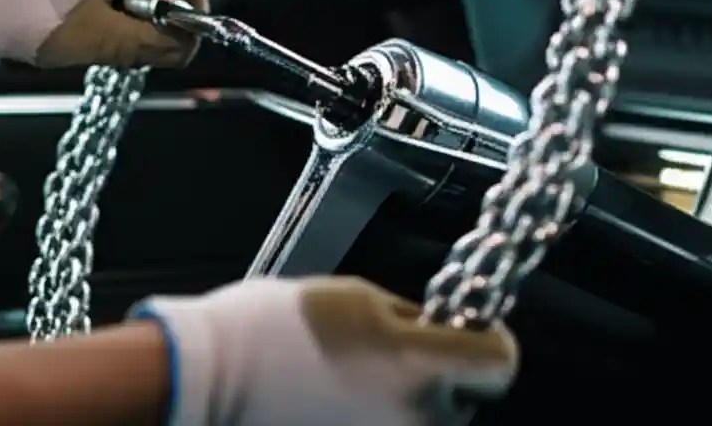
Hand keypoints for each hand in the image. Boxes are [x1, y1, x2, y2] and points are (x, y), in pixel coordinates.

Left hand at [0, 0, 208, 68]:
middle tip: (138, 46)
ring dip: (126, 8)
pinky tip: (75, 22)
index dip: (193, 10)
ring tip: (99, 38)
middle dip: (156, 12)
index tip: (186, 43)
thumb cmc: (23, 17)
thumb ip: (149, 45)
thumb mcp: (94, 41)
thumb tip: (185, 49)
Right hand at [129, 276, 518, 425]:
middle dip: (438, 374)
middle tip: (388, 352)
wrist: (211, 380)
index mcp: (419, 365)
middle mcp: (418, 419)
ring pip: (428, 424)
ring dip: (407, 404)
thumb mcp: (358, 298)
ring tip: (355, 380)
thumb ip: (413, 318)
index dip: (485, 341)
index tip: (465, 331)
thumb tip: (444, 328)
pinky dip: (376, 422)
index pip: (501, 361)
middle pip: (464, 399)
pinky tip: (339, 403)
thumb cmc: (276, 331)